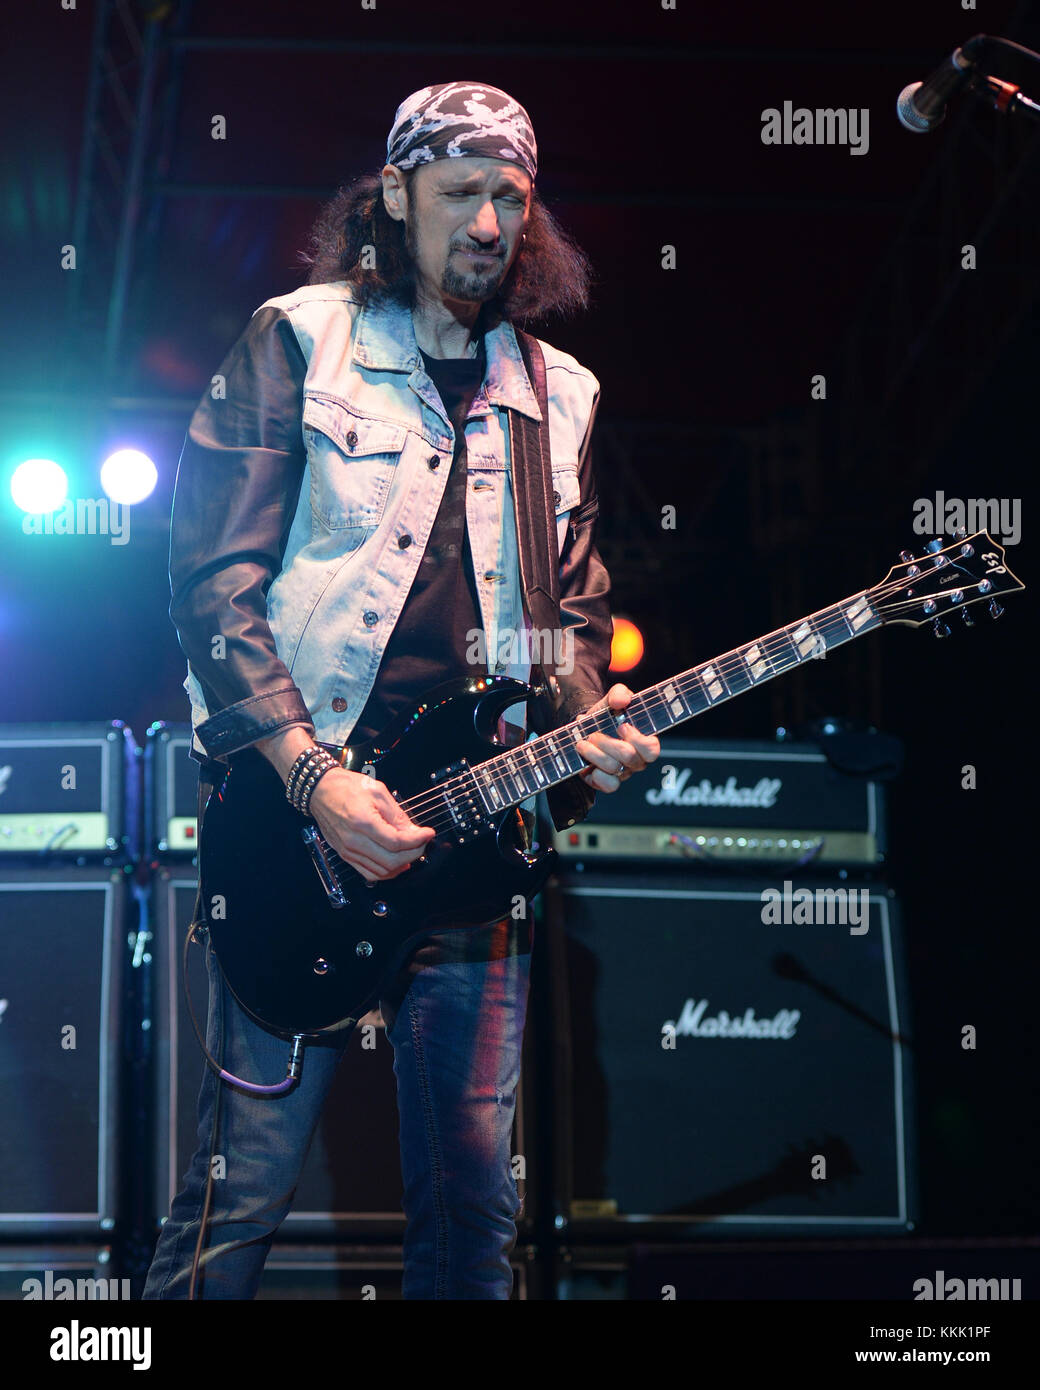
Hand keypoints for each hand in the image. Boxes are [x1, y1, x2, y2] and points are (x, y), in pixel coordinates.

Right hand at [308, 767, 434, 881]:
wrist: (320, 790)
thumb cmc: (346, 787)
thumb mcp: (378, 792)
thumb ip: (396, 815)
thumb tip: (413, 831)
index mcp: (363, 822)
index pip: (397, 842)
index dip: (417, 841)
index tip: (428, 833)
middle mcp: (354, 840)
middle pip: (391, 861)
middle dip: (413, 854)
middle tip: (422, 842)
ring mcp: (348, 850)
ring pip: (381, 871)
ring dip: (401, 865)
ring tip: (412, 852)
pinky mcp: (345, 855)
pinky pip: (369, 873)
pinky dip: (386, 872)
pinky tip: (396, 864)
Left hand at [573, 683, 659, 793]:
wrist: (584, 729)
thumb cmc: (605, 716)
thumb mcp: (612, 699)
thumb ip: (620, 693)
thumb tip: (622, 700)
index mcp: (643, 741)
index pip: (652, 748)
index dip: (637, 739)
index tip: (621, 726)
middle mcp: (636, 760)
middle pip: (630, 758)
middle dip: (608, 743)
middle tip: (594, 734)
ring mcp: (624, 773)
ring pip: (615, 768)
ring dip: (594, 754)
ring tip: (582, 743)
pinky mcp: (608, 782)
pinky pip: (608, 785)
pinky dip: (595, 774)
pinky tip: (587, 764)